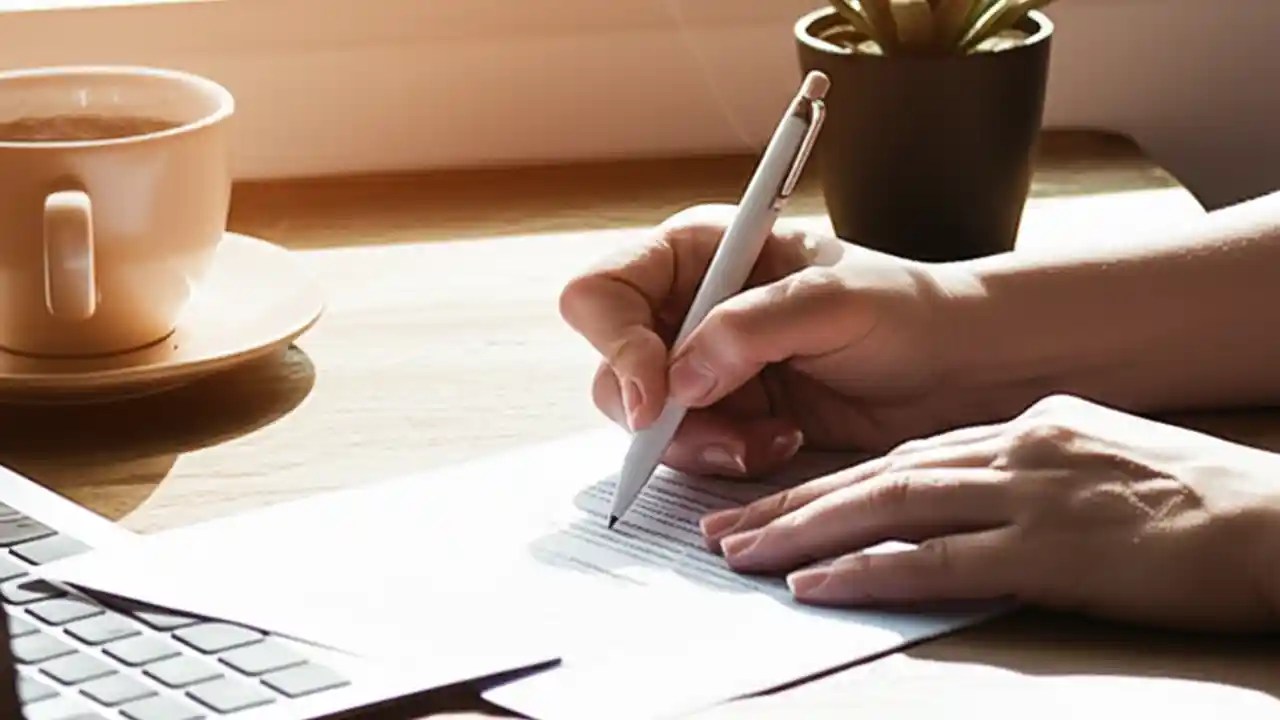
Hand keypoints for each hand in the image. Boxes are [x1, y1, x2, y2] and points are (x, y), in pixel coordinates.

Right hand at [559, 204, 977, 478]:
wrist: (957, 369)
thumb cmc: (907, 312)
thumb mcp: (832, 303)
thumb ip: (748, 330)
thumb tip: (676, 380)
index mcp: (700, 250)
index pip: (604, 290)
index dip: (615, 344)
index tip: (655, 395)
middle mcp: (687, 304)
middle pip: (611, 364)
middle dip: (659, 411)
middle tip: (722, 433)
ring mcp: (703, 363)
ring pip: (644, 418)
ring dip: (700, 441)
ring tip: (769, 437)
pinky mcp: (726, 413)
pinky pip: (689, 448)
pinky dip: (728, 456)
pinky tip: (782, 440)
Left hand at [700, 394, 1279, 631]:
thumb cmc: (1206, 500)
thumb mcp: (1106, 462)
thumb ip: (1033, 472)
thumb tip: (976, 496)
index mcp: (1028, 427)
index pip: (909, 453)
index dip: (836, 480)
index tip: (782, 500)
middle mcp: (1016, 447)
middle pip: (879, 472)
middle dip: (793, 502)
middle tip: (725, 527)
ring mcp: (1030, 495)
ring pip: (889, 507)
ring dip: (805, 532)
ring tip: (741, 553)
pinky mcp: (1051, 550)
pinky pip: (936, 561)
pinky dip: (868, 571)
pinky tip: (816, 586)